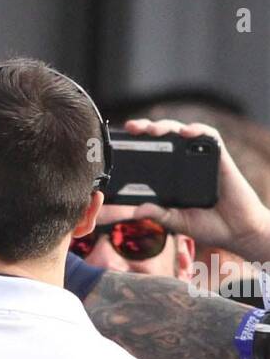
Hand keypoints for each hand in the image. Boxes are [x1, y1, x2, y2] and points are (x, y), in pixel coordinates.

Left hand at [98, 119, 269, 262]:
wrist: (237, 231)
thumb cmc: (207, 225)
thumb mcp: (176, 221)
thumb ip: (158, 214)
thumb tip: (136, 210)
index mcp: (171, 176)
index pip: (151, 153)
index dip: (136, 145)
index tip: (120, 142)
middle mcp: (184, 163)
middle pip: (164, 138)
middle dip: (147, 128)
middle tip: (132, 128)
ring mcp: (201, 158)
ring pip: (182, 132)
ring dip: (167, 126)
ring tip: (153, 129)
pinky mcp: (219, 157)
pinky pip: (209, 137)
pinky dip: (198, 131)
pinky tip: (186, 132)